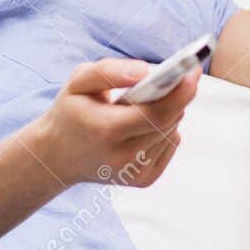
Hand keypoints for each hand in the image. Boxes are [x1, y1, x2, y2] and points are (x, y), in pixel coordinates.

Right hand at [32, 58, 200, 186]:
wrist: (57, 157)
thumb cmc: (70, 114)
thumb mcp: (78, 83)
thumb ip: (109, 70)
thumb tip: (145, 71)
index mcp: (105, 130)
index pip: (156, 113)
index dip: (180, 92)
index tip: (193, 70)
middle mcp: (123, 157)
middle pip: (168, 121)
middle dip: (176, 95)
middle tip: (178, 74)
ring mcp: (135, 173)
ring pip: (172, 131)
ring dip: (168, 112)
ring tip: (145, 104)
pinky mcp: (144, 180)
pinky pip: (170, 145)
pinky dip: (164, 129)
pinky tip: (142, 125)